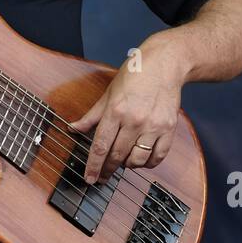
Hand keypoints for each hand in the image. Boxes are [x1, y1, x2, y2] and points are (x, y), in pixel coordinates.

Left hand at [71, 36, 185, 182]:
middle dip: (108, 170)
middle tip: (103, 176)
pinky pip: (157, 157)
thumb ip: (92, 115)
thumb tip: (73, 128)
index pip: (100, 146)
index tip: (89, 178)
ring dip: (127, 165)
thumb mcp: (108, 93)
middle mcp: (134, 120)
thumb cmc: (135, 75)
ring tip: (123, 161)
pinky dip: (148, 163)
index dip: (93, 166)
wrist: (164, 64)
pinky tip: (141, 160)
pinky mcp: (168, 128)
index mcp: (115, 110)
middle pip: (117, 155)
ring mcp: (153, 126)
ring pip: (137, 160)